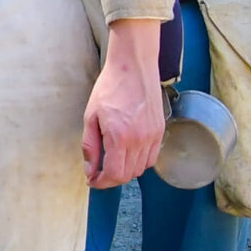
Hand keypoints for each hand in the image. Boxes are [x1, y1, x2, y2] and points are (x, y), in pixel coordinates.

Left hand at [82, 17, 163, 187]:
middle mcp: (140, 139)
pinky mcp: (161, 131)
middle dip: (111, 178)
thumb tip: (90, 169)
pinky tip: (128, 152)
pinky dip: (140, 161)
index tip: (92, 180)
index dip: (102, 183)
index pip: (115, 174)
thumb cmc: (110, 87)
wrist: (133, 67)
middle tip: (99, 172)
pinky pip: (152, 157)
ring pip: (141, 169)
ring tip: (112, 161)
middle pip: (128, 175)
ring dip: (126, 170)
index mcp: (120, 136)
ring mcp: (153, 136)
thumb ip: (90, 146)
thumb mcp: (91, 116)